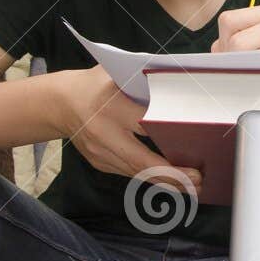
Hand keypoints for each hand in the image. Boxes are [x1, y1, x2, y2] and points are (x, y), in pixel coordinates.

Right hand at [44, 68, 200, 191]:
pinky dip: (153, 178)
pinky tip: (174, 183)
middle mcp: (104, 134)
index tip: (193, 145)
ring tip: (194, 187)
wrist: (60, 103)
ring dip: (167, 182)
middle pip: (141, 160)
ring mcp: (100, 154)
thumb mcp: (120, 73)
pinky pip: (131, 173)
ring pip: (138, 173)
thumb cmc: (98, 83)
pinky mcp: (101, 163)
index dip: (170, 139)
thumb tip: (184, 86)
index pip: (144, 126)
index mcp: (110, 107)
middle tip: (199, 180)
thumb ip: (147, 81)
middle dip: (172, 174)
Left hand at [212, 5, 259, 72]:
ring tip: (259, 81)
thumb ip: (225, 46)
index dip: (224, 45)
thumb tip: (215, 58)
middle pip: (239, 43)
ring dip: (250, 78)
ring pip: (255, 62)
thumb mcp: (242, 50)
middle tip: (246, 74)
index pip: (229, 22)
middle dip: (235, 64)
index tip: (236, 56)